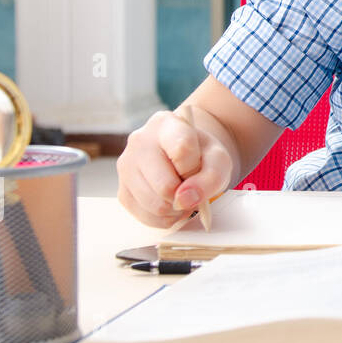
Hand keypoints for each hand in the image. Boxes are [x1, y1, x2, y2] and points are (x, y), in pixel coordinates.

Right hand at [116, 108, 231, 227]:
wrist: (186, 158)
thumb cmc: (202, 155)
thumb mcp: (219, 160)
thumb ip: (211, 177)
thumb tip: (183, 200)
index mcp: (165, 124)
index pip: (182, 150)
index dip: (195, 168)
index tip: (198, 167)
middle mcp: (138, 142)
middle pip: (165, 185)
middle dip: (185, 194)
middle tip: (192, 186)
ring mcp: (126, 168)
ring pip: (155, 205)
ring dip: (177, 209)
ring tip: (183, 195)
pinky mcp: (122, 192)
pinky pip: (146, 217)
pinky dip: (165, 218)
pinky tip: (172, 204)